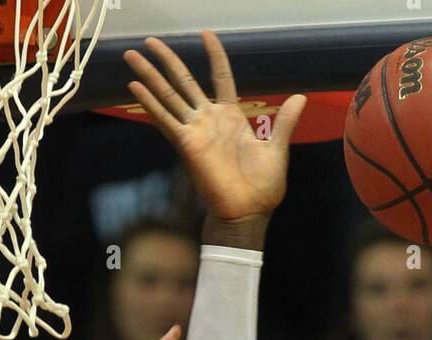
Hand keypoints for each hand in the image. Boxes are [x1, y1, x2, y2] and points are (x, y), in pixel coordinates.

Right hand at [125, 30, 305, 222]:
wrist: (248, 213)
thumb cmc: (262, 188)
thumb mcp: (277, 149)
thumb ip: (284, 122)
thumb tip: (300, 97)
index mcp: (231, 117)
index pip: (221, 76)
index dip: (214, 55)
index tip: (205, 34)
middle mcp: (209, 119)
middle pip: (185, 81)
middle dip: (168, 60)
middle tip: (150, 40)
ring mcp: (196, 130)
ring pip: (169, 95)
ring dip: (150, 75)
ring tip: (132, 55)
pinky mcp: (187, 144)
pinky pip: (164, 119)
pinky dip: (149, 103)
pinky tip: (133, 87)